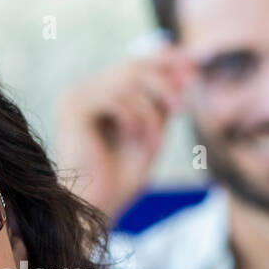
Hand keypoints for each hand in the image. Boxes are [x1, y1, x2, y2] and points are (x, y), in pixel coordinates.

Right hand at [55, 44, 197, 218]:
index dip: (164, 60)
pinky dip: (135, 119)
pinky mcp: (75, 108)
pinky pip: (117, 99)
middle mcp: (84, 91)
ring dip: (151, 114)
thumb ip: (164, 104)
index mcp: (98, 95)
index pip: (133, 64)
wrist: (97, 207)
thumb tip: (187, 71)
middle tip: (182, 106)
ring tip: (156, 144)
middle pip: (133, 67)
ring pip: (128, 81)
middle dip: (164, 83)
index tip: (193, 65)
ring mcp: (76, 97)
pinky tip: (135, 140)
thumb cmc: (119, 179)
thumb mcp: (152, 134)